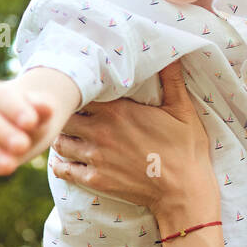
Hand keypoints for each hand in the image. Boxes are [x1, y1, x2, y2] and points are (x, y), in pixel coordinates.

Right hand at [0, 80, 55, 182]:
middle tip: (23, 145)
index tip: (31, 122)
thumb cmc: (31, 120)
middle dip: (2, 132)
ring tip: (10, 166)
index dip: (14, 109)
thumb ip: (43, 109)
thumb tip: (47, 108)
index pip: (1, 97)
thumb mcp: (42, 114)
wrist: (21, 130)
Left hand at [49, 61, 217, 227]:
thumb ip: (172, 81)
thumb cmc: (186, 149)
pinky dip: (61, 164)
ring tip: (69, 135)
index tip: (82, 92)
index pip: (81, 93)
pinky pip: (64, 169)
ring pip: (60, 142)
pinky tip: (67, 160)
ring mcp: (95, 157)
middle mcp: (101, 131)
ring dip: (62, 137)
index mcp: (119, 110)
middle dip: (66, 114)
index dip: (79, 92)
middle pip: (65, 116)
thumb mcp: (183, 111)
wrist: (184, 192)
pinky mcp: (94, 180)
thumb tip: (172, 54)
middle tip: (71, 114)